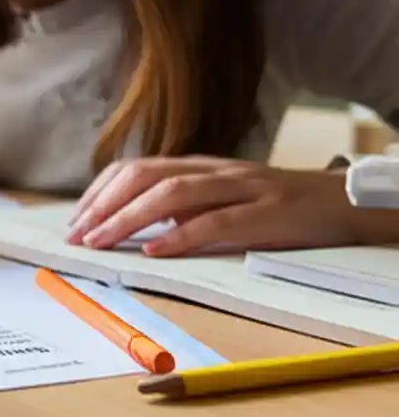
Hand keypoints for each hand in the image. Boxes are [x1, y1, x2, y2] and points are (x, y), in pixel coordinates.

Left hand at [66, 156, 379, 256]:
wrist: (340, 202)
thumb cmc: (273, 206)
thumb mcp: (220, 199)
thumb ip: (181, 207)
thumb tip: (131, 226)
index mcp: (198, 167)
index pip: (135, 169)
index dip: (100, 193)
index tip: (75, 222)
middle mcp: (213, 171)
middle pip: (145, 176)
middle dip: (104, 206)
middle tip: (77, 236)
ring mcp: (240, 188)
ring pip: (172, 194)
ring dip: (128, 219)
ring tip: (100, 241)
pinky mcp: (265, 212)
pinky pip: (216, 221)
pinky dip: (181, 236)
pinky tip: (154, 250)